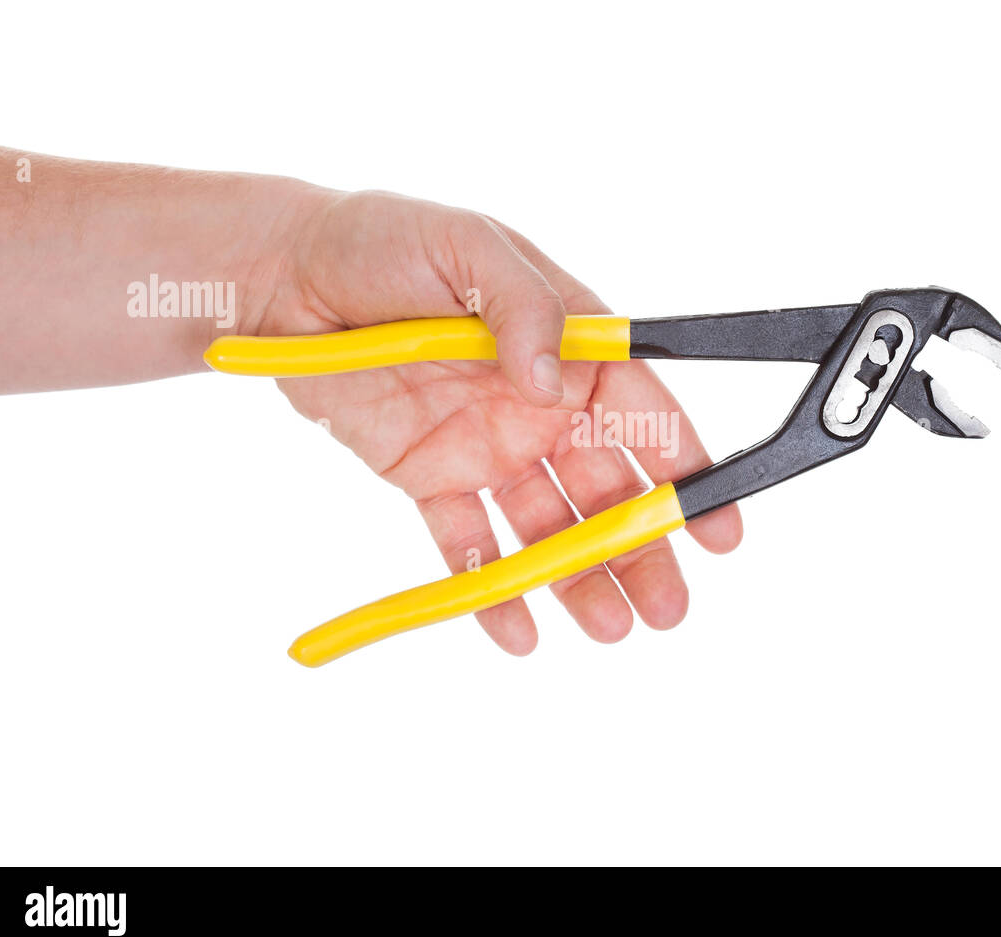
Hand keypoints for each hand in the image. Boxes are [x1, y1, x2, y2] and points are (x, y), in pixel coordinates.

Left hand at [251, 191, 742, 653]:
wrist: (283, 278)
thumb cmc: (382, 241)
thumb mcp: (465, 246)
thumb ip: (523, 306)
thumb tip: (551, 382)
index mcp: (567, 346)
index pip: (645, 412)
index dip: (686, 469)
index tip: (717, 527)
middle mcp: (539, 404)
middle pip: (607, 487)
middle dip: (641, 548)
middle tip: (667, 609)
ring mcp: (488, 445)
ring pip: (548, 525)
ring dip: (578, 578)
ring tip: (607, 629)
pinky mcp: (432, 477)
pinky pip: (469, 541)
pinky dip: (490, 587)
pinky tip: (517, 631)